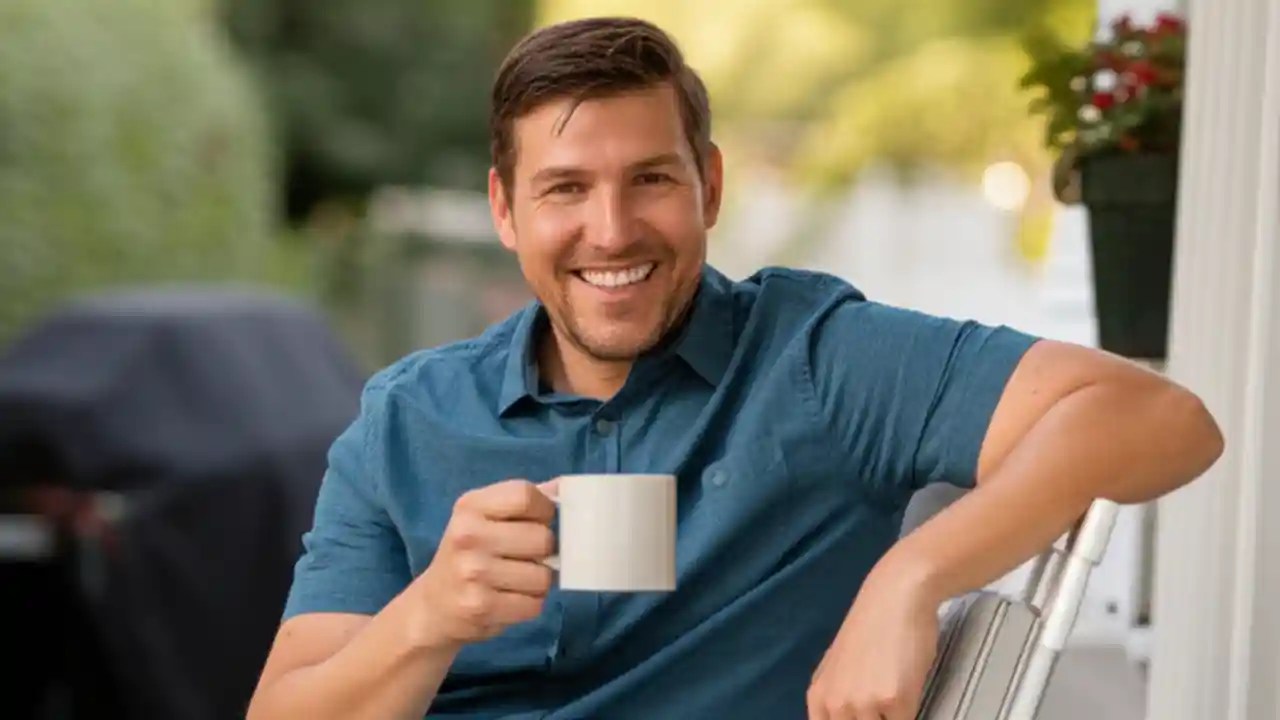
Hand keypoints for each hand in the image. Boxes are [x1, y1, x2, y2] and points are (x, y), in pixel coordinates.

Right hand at [411, 479, 557, 649]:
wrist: (432, 607)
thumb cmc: (468, 555)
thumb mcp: (484, 518)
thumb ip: (523, 501)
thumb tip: (566, 487)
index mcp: (470, 506)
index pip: (526, 496)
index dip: (544, 510)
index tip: (540, 522)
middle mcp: (469, 536)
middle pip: (542, 537)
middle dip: (544, 551)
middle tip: (527, 556)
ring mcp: (474, 573)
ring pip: (543, 576)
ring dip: (538, 582)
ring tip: (517, 580)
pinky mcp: (481, 607)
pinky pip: (534, 604)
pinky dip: (529, 604)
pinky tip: (510, 600)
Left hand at [807, 569, 940, 719]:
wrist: (897, 596)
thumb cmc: (874, 628)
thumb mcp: (841, 666)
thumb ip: (838, 698)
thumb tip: (844, 716)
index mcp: (819, 697)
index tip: (867, 714)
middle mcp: (835, 704)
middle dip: (874, 719)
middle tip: (883, 706)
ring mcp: (863, 703)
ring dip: (892, 716)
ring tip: (897, 695)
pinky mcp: (893, 700)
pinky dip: (911, 712)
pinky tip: (909, 689)